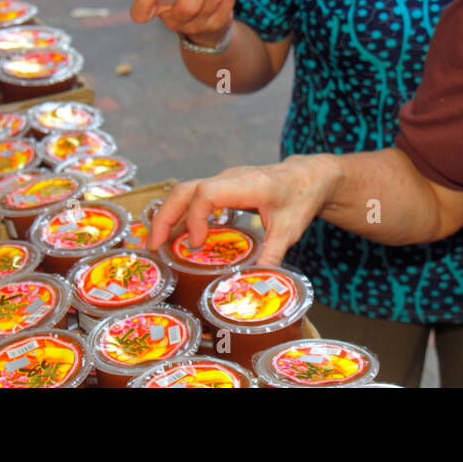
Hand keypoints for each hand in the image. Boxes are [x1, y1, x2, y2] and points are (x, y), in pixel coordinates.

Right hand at [147, 155, 338, 264]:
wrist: (308, 176)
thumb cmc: (300, 198)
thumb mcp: (289, 230)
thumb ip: (271, 257)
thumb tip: (252, 286)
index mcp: (247, 184)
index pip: (206, 192)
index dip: (194, 218)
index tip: (196, 245)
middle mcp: (230, 177)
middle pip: (185, 189)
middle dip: (165, 216)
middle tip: (154, 247)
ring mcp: (224, 179)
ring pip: (185, 190)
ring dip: (169, 215)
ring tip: (158, 245)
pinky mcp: (222, 186)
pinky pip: (194, 196)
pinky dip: (181, 214)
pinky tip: (177, 236)